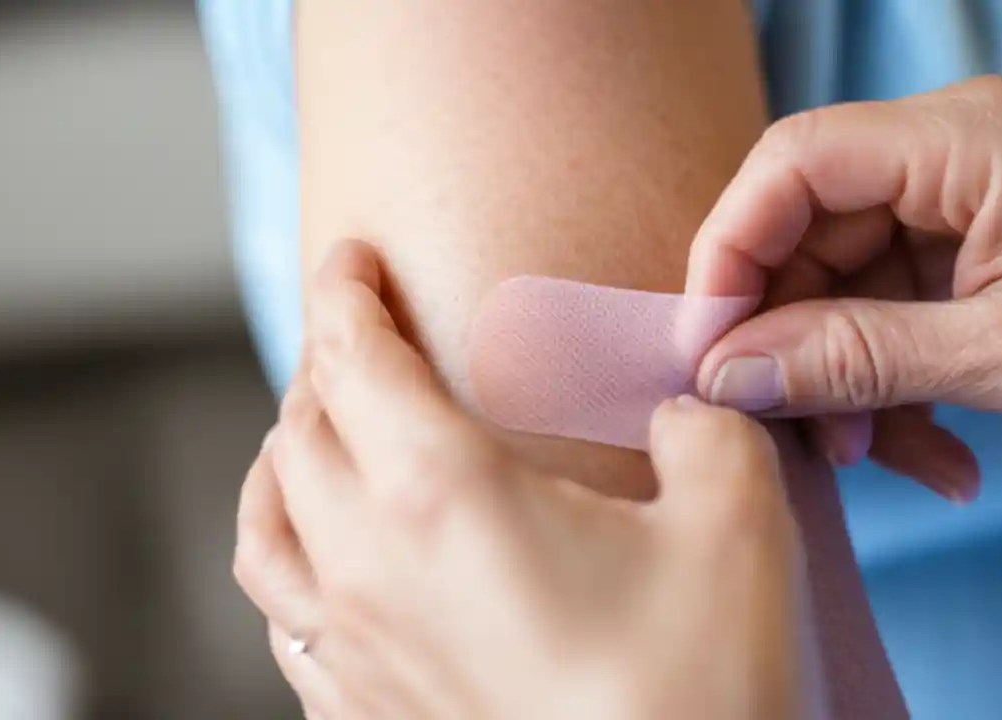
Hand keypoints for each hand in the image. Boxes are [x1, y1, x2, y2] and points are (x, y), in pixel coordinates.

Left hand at [234, 241, 828, 718]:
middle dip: (325, 365)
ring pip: (265, 529)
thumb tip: (678, 411)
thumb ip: (702, 426)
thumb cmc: (699, 686)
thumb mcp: (735, 520)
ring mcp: (355, 656)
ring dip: (284, 461)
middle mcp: (368, 571)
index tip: (352, 256)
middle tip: (365, 337)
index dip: (343, 292)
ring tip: (315, 436)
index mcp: (439, 496)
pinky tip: (328, 567)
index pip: (352, 358)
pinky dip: (289, 562)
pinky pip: (286, 622)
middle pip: (298, 433)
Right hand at [688, 75, 1001, 456]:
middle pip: (803, 229)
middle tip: (797, 431)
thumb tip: (728, 374)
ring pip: (834, 283)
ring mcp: (952, 203)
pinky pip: (880, 312)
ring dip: (841, 378)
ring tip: (879, 456)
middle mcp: (946, 153)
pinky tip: (932, 452)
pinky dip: (886, 385)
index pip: (793, 164)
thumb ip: (859, 358)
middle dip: (790, 337)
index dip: (730, 254)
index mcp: (966, 140)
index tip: (708, 352)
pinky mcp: (960, 252)